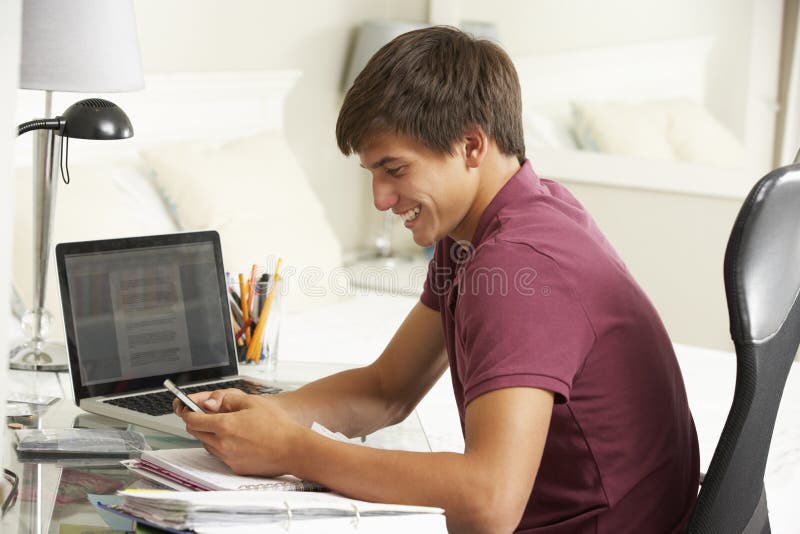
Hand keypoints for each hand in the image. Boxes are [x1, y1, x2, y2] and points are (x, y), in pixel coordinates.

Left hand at [177, 391, 304, 476]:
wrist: (293, 449)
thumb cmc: (277, 425)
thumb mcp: (253, 402)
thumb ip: (228, 400)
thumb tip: (210, 403)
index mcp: (224, 426)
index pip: (193, 420)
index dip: (188, 412)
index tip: (188, 409)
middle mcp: (222, 444)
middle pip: (196, 433)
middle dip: (198, 423)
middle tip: (206, 415)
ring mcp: (228, 458)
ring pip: (207, 445)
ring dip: (210, 435)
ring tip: (227, 426)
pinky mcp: (235, 467)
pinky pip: (221, 455)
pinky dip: (223, 447)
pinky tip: (238, 439)